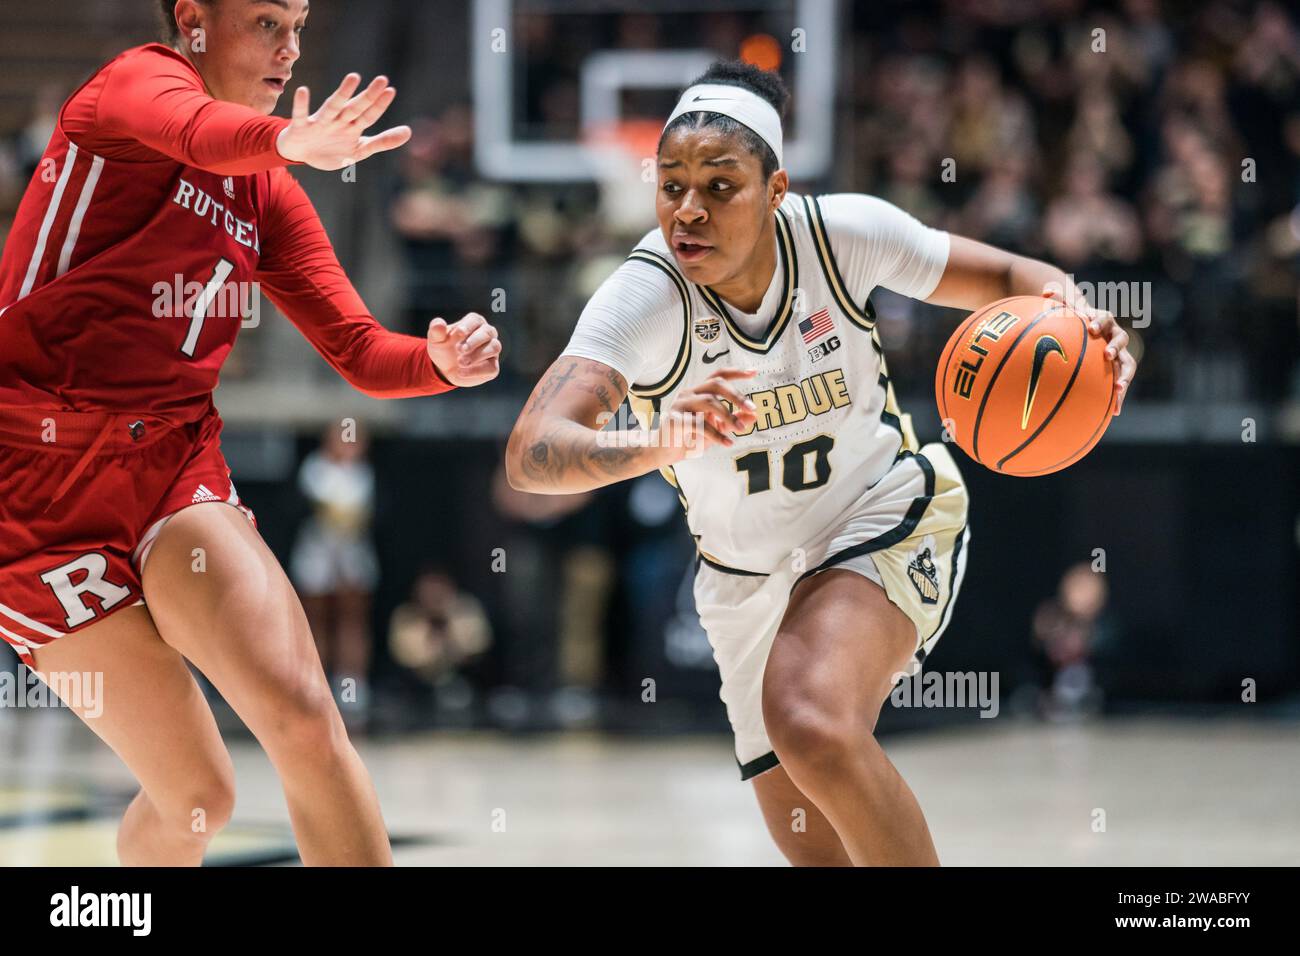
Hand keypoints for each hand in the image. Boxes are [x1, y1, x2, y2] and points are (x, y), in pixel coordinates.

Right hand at [276, 74, 411, 170]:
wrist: (302, 153)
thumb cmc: (332, 149)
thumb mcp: (360, 149)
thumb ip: (383, 141)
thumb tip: (408, 132)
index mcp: (353, 126)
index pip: (369, 115)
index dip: (380, 106)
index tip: (391, 91)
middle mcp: (339, 120)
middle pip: (356, 107)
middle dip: (369, 96)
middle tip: (382, 79)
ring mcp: (321, 122)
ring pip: (333, 106)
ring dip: (343, 93)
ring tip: (354, 78)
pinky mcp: (302, 126)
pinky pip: (301, 114)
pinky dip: (302, 104)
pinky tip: (303, 91)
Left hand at [427, 313, 501, 387]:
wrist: (445, 369)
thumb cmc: (443, 348)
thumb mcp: (436, 340)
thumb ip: (436, 331)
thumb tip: (439, 323)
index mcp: (474, 323)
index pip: (475, 320)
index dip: (468, 326)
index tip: (459, 333)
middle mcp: (487, 334)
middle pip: (488, 332)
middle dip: (474, 341)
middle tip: (459, 350)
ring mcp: (491, 350)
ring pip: (494, 347)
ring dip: (477, 355)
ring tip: (460, 362)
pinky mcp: (492, 367)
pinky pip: (491, 367)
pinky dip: (476, 371)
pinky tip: (461, 372)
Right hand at [656, 369, 757, 461]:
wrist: (664, 452)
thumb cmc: (690, 438)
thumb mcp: (716, 429)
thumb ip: (732, 421)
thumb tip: (753, 416)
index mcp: (699, 392)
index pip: (718, 376)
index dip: (736, 372)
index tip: (754, 372)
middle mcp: (689, 393)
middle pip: (716, 384)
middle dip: (736, 395)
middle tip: (752, 408)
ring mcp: (681, 405)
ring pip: (709, 402)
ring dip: (728, 415)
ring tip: (740, 429)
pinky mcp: (675, 420)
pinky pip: (700, 424)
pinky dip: (716, 435)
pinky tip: (728, 443)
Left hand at [1044, 289, 1136, 415]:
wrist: (1087, 331)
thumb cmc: (1073, 319)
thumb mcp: (1065, 308)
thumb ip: (1057, 299)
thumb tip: (1045, 291)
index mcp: (1101, 321)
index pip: (1104, 318)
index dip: (1099, 322)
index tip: (1090, 328)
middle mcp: (1113, 337)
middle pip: (1121, 340)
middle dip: (1115, 348)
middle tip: (1107, 356)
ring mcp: (1118, 355)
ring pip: (1128, 365)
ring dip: (1125, 377)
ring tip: (1119, 390)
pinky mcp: (1117, 371)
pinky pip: (1121, 383)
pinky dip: (1119, 396)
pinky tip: (1114, 412)